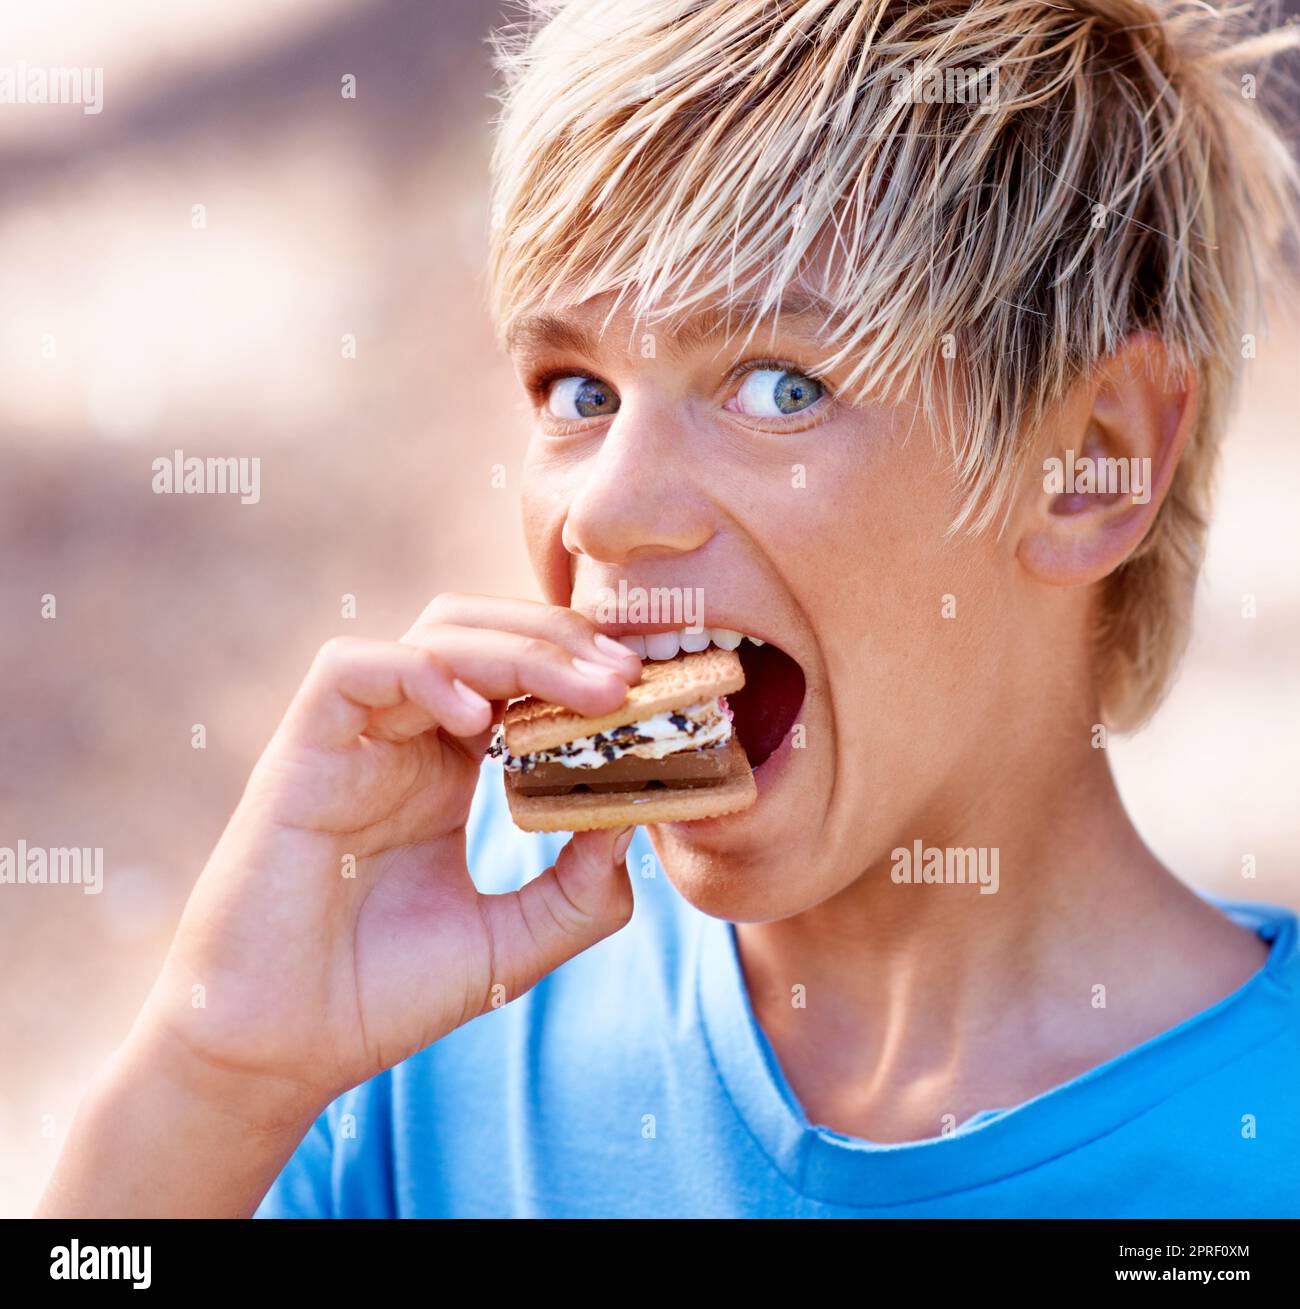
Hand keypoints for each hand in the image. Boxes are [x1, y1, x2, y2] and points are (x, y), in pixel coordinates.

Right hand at [136, 594, 643, 1130]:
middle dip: (562, 641)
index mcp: (448, 769)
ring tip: (587, 689)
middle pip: (484, 633)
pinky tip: (479, 718)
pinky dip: (422, 672)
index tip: (645, 691)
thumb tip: (638, 820)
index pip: (519, 677)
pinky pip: (353, 669)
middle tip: (626, 677)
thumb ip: (580, 891)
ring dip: (518, 648)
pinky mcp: (302, 751)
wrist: (280, 1051)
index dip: (582, 669)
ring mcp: (353, 739)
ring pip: (433, 635)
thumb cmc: (384, 996)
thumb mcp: (512, 945)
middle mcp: (403, 739)